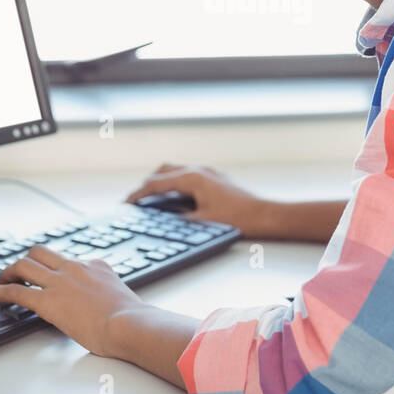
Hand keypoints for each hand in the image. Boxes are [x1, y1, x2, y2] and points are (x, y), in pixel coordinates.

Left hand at [0, 244, 142, 357]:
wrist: (130, 324)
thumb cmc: (132, 320)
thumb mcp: (121, 298)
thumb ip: (108, 296)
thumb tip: (105, 307)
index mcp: (95, 266)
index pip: (67, 259)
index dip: (52, 268)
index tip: (45, 275)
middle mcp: (74, 268)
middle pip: (40, 252)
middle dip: (25, 261)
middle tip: (15, 274)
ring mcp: (59, 282)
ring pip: (24, 265)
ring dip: (7, 272)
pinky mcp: (47, 301)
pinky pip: (15, 292)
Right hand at [124, 162, 271, 236]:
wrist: (266, 216)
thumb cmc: (238, 219)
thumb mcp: (201, 223)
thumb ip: (178, 219)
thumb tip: (160, 219)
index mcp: (193, 177)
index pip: (157, 183)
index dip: (139, 194)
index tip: (127, 203)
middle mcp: (199, 170)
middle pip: (164, 171)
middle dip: (148, 184)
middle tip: (136, 201)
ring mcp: (209, 173)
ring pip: (176, 171)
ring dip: (162, 183)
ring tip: (152, 200)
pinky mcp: (216, 179)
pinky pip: (188, 176)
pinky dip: (175, 184)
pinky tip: (175, 200)